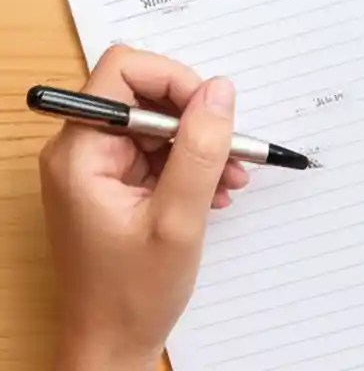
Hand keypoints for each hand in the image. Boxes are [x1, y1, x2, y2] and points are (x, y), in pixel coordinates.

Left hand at [39, 46, 249, 369]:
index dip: (175, 81)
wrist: (111, 344)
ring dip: (200, 147)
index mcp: (80, 153)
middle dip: (195, 120)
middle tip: (231, 153)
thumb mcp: (178, 219)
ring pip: (158, 125)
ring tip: (230, 181)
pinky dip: (192, 166)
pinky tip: (215, 192)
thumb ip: (200, 150)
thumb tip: (220, 91)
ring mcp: (96, 168)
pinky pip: (158, 153)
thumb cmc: (132, 294)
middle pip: (145, 96)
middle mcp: (80, 151)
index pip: (123, 73)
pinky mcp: (114, 184)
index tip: (213, 113)